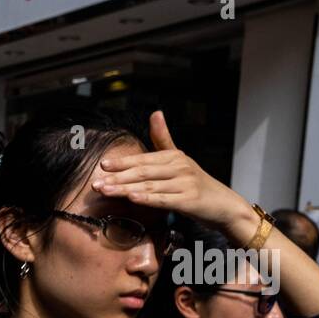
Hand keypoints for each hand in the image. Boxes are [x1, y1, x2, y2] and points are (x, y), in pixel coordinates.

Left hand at [95, 110, 258, 244]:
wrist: (223, 205)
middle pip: (142, 172)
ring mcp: (185, 183)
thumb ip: (163, 139)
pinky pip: (164, 200)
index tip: (102, 165)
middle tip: (95, 184)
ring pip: (149, 186)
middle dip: (117, 178)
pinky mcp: (189, 200)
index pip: (143, 159)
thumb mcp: (179, 159)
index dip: (122, 162)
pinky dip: (148, 199)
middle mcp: (179, 167)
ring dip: (125, 189)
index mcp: (174, 157)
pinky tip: (133, 198)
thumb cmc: (196, 184)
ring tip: (105, 191)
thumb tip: (155, 112)